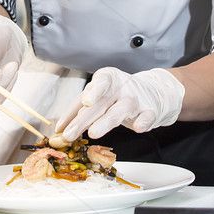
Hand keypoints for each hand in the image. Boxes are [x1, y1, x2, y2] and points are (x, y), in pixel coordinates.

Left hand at [55, 67, 185, 140]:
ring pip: (121, 110)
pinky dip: (143, 121)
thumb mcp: (99, 95)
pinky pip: (147, 117)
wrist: (153, 92)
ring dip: (106, 121)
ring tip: (93, 133)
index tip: (85, 101)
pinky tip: (138, 127)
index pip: (97, 84)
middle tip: (69, 134)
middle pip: (101, 102)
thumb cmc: (118, 94)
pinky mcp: (149, 112)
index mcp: (108, 79)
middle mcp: (122, 87)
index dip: (91, 92)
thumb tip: (60, 128)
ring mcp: (136, 99)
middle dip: (84, 119)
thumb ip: (80, 108)